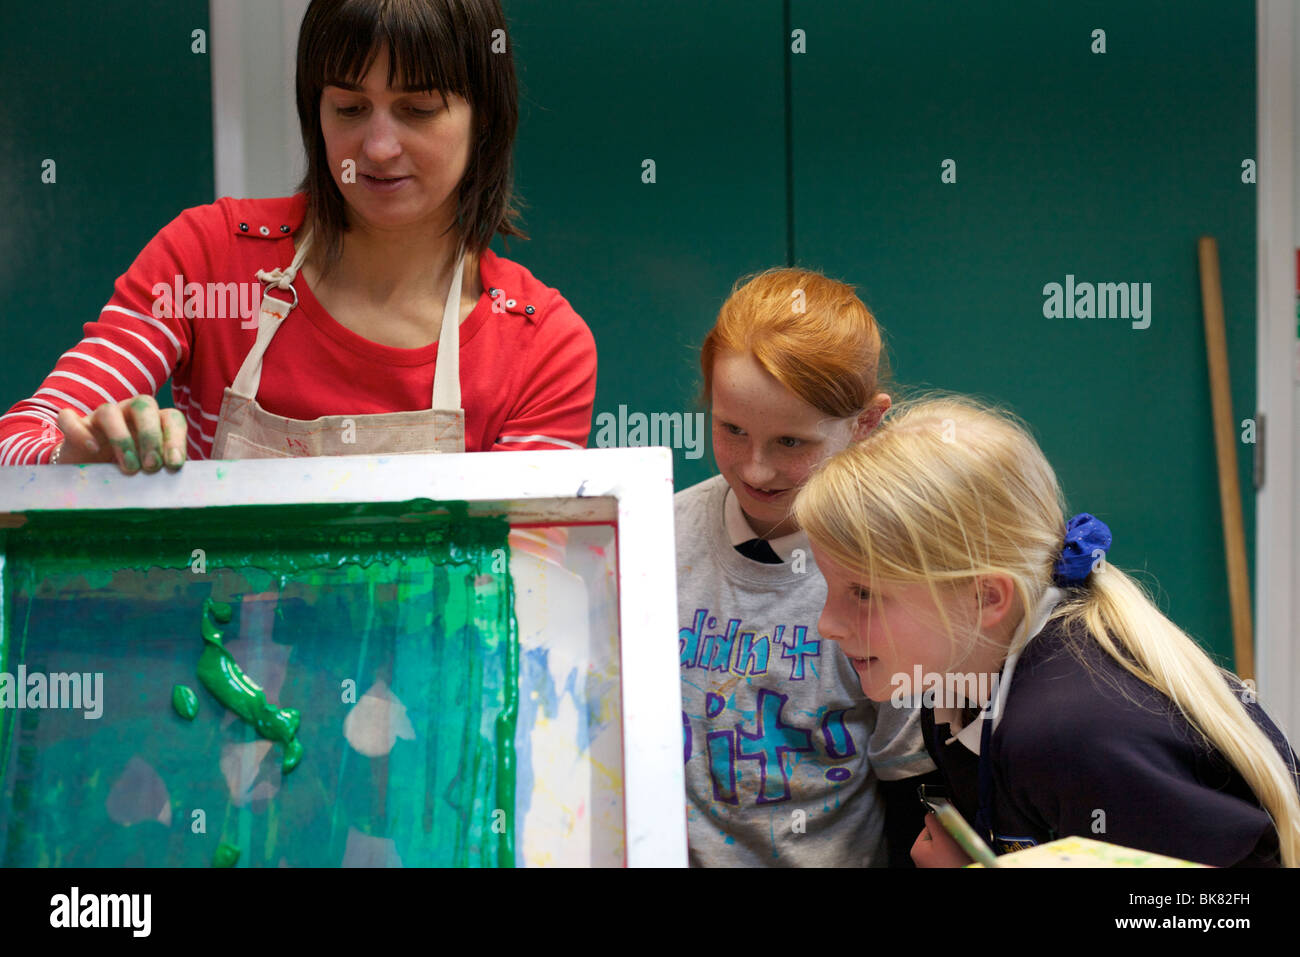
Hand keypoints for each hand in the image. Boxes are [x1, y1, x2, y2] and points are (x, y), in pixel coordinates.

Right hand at [54, 396, 187, 473]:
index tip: (174, 464)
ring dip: (121, 438)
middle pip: (144, 405)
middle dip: (150, 436)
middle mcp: (129, 413)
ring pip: (109, 410)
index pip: (171, 417)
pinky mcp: (74, 426)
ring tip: (129, 468)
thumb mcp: (148, 473)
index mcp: (154, 421)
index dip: (175, 438)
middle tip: (152, 466)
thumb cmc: (128, 472)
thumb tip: (178, 490)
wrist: (88, 473)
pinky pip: (70, 418)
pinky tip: (93, 450)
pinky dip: (81, 432)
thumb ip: (162, 474)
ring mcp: (100, 417)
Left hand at [910, 813, 975, 867]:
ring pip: (945, 848)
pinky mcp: (941, 868)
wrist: (968, 873)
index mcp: (917, 848)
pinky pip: (948, 858)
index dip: (943, 827)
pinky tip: (958, 861)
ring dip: (953, 848)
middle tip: (957, 846)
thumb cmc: (953, 864)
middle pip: (938, 837)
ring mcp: (931, 865)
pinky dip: (954, 858)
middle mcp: (920, 858)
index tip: (952, 832)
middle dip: (949, 839)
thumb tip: (933, 807)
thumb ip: (936, 821)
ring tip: (958, 856)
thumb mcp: (944, 838)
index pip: (930, 826)